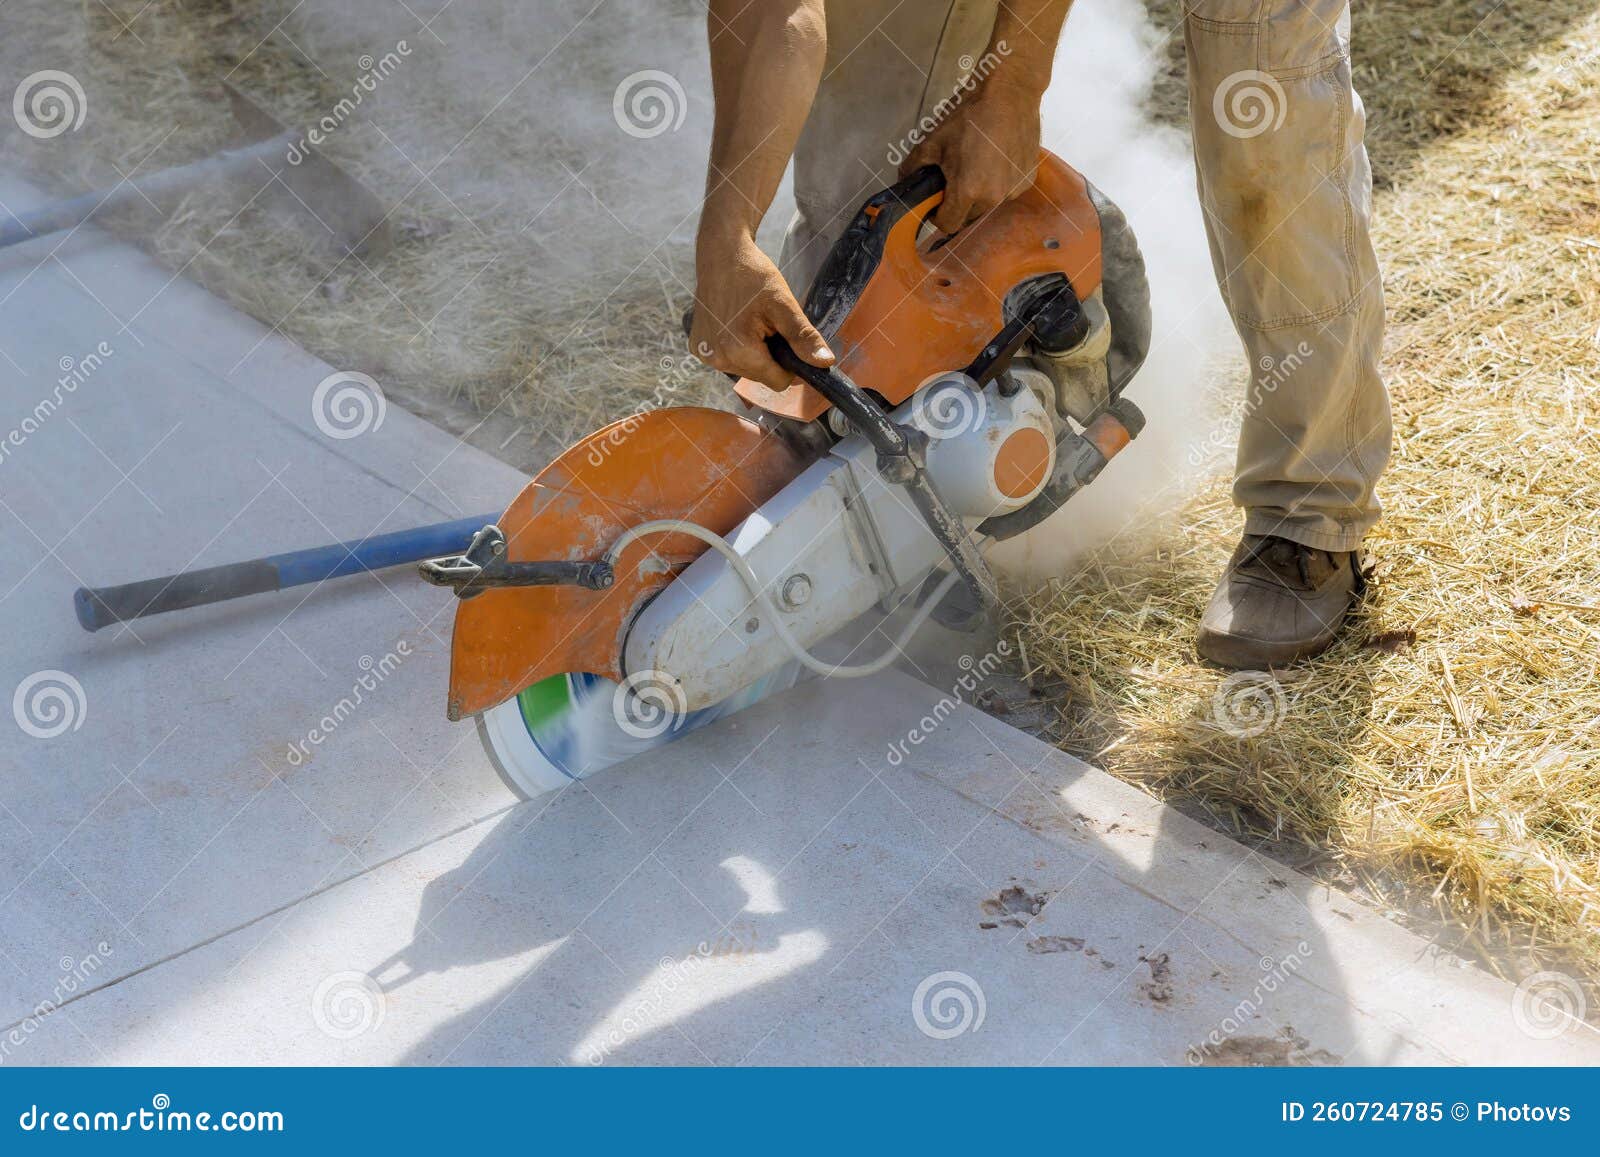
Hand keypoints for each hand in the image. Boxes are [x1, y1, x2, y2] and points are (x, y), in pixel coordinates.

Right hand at [689, 230, 833, 390]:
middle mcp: (717, 359)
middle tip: (766, 324)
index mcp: (739, 351)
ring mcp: (705, 354)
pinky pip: (728, 360)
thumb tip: (826, 362)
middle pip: (761, 377)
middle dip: (770, 355)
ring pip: (745, 370)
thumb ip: (803, 337)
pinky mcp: (698, 348)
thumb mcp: (783, 304)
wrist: (721, 255)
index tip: (786, 338)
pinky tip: (734, 323)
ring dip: (753, 352)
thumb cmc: (753, 275)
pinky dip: (736, 347)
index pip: (778, 382)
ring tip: (750, 321)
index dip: (789, 364)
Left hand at [900, 80, 1042, 234]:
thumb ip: (913, 168)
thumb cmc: (971, 115)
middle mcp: (994, 197)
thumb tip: (905, 182)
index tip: (936, 203)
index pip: (948, 224)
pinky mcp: (1027, 180)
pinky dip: (999, 183)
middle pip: (968, 217)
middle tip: (955, 178)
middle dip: (958, 204)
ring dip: (979, 194)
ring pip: (988, 205)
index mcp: (968, 190)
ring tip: (977, 165)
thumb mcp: (933, 141)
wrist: (1010, 93)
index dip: (937, 216)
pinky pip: (1007, 191)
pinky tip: (996, 159)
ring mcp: (1013, 189)